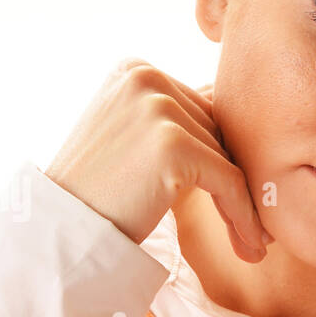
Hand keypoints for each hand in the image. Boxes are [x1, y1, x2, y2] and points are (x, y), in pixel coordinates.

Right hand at [44, 60, 272, 262]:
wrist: (62, 229)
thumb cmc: (97, 193)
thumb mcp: (130, 136)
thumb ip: (172, 118)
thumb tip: (232, 114)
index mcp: (136, 69)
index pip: (203, 109)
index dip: (223, 157)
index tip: (242, 197)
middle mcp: (146, 78)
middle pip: (218, 131)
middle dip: (235, 182)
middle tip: (253, 228)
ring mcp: (157, 108)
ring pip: (227, 158)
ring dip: (242, 205)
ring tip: (251, 243)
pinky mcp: (171, 145)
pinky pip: (228, 181)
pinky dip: (243, 215)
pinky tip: (250, 246)